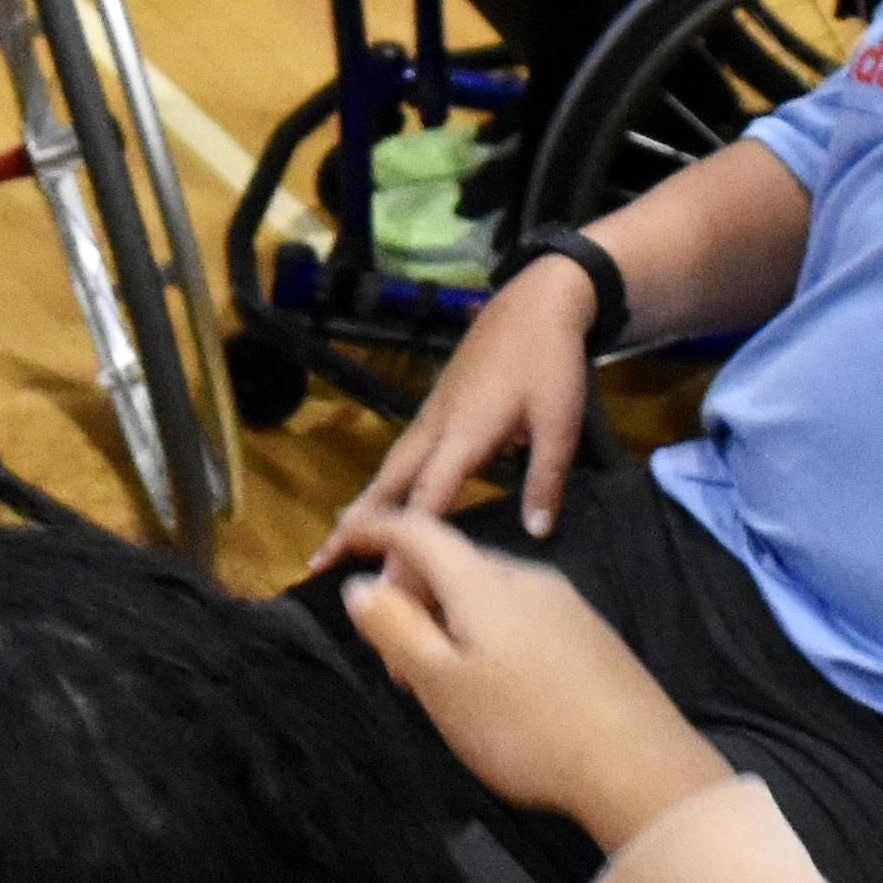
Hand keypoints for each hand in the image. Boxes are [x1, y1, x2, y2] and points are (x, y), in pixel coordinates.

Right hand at [326, 257, 599, 552]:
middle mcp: (437, 427)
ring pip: (390, 465)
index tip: (387, 581)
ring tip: (339, 535)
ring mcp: (433, 413)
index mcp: (464, 435)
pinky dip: (384, 481)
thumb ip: (546, 478)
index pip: (427, 500)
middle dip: (356, 524)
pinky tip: (384, 495)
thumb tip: (537, 531)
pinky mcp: (437, 405)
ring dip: (364, 502)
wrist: (538, 301)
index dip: (405, 543)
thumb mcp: (560, 422)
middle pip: (388, 483)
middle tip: (321, 560)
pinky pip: (402, 452)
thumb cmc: (550, 362)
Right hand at [330, 506, 729, 852]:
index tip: (340, 539)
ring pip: (489, 595)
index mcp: (484, 581)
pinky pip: (522, 619)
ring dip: (451, 624)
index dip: (374, 530)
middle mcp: (528, 578)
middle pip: (454, 564)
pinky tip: (497, 689)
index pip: (418, 532)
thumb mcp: (441, 684)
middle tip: (395, 665)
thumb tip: (361, 583)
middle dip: (412, 597)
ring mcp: (567, 606)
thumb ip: (396, 628)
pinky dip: (489, 638)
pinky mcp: (592, 638)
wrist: (638, 767)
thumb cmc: (524, 728)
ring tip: (443, 686)